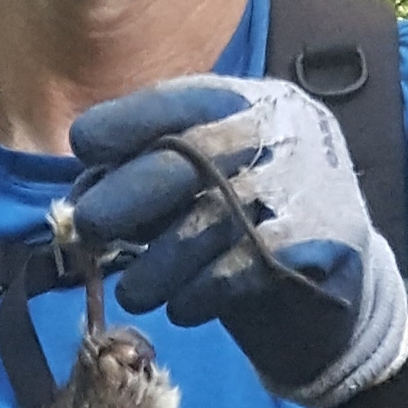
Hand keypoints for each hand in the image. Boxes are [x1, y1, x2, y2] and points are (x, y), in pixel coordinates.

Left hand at [67, 75, 407, 407]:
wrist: (330, 307)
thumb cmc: (246, 243)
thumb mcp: (197, 199)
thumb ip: (148, 188)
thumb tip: (77, 199)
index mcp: (256, 105)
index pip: (187, 99)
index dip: (130, 119)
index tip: (83, 144)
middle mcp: (289, 131)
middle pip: (199, 152)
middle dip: (133, 190)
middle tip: (88, 226)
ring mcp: (313, 180)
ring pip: (219, 214)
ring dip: (162, 258)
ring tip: (132, 291)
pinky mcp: (329, 238)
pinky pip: (251, 263)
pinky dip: (205, 289)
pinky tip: (182, 308)